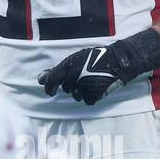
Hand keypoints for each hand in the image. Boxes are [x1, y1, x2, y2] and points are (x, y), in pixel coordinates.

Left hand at [38, 30, 159, 105]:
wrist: (118, 61)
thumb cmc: (98, 57)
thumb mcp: (77, 58)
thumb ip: (59, 69)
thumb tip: (41, 78)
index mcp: (69, 66)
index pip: (51, 81)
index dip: (49, 87)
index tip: (50, 91)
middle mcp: (75, 78)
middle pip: (66, 88)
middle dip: (71, 85)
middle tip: (81, 79)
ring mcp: (84, 87)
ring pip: (76, 96)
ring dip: (81, 91)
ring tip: (90, 82)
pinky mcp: (95, 95)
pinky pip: (87, 101)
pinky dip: (91, 96)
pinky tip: (96, 88)